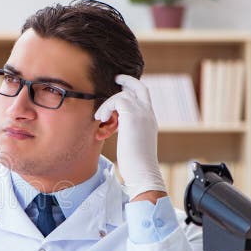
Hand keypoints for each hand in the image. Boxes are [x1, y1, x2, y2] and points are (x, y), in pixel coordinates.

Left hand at [94, 75, 166, 199]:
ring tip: (101, 117)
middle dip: (127, 80)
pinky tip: (101, 118)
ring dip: (108, 103)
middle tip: (115, 78)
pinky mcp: (133, 117)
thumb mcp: (132, 142)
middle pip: (140, 87)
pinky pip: (117, 101)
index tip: (120, 88)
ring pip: (124, 94)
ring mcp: (143, 114)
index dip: (132, 90)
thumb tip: (116, 125)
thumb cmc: (136, 164)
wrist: (143, 172)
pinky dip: (107, 107)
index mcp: (150, 120)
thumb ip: (128, 130)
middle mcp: (149, 114)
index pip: (144, 98)